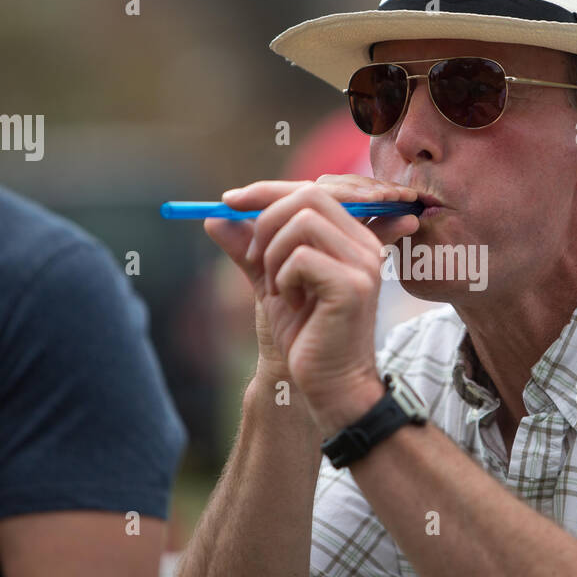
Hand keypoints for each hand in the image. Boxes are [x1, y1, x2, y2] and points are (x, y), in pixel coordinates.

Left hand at [205, 175, 417, 431]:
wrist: (327, 386)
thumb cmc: (306, 336)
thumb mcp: (270, 282)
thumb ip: (247, 249)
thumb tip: (212, 217)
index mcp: (351, 238)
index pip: (311, 190)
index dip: (265, 191)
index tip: (227, 202)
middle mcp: (364, 246)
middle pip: (308, 195)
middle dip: (266, 221)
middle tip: (256, 260)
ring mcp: (363, 264)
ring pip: (301, 222)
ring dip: (274, 254)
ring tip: (279, 289)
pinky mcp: (353, 287)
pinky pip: (300, 257)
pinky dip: (283, 279)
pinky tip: (293, 304)